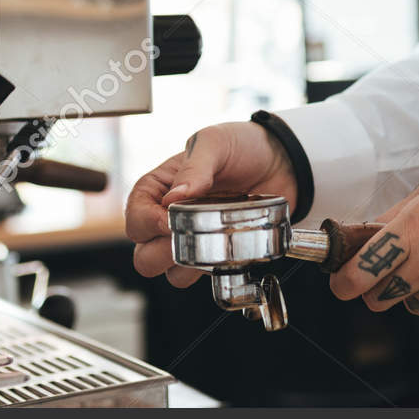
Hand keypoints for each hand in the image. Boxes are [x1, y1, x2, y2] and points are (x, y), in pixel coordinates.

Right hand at [125, 121, 297, 287]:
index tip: (171, 220)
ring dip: (184, 266)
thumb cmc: (243, 145)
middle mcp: (169, 216)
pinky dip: (209, 271)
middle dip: (159, 253)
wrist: (284, 161)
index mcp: (159, 187)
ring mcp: (192, 237)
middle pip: (142, 253)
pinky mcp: (215, 251)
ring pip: (168, 272)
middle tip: (187, 238)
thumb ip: (194, 168)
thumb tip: (172, 199)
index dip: (147, 224)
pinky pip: (200, 275)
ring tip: (209, 245)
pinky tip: (226, 251)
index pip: (135, 216)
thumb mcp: (215, 143)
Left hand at [330, 167, 418, 324]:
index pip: (358, 274)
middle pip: (377, 300)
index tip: (342, 279)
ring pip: (413, 306)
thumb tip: (363, 235)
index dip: (343, 280)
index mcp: (414, 233)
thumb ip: (394, 218)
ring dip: (418, 290)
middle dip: (378, 287)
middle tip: (394, 268)